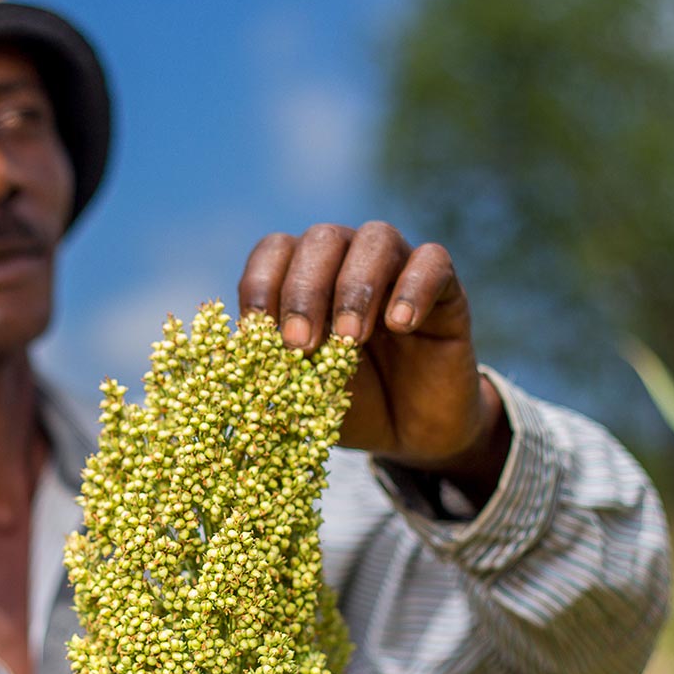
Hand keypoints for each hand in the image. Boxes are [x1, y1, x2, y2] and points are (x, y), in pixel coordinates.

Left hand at [238, 222, 509, 491]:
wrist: (408, 434)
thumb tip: (227, 356)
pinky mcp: (446, 287)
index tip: (258, 332)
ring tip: (349, 339)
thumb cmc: (346, 404)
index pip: (275, 251)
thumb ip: (272, 366)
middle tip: (300, 344)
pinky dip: (413, 288)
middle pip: (320, 240)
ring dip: (354, 286)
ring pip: (376, 239)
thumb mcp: (300, 390)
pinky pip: (434, 262)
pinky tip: (400, 326)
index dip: (263, 284)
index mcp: (304, 276)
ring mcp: (399, 268)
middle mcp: (348, 260)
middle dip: (303, 291)